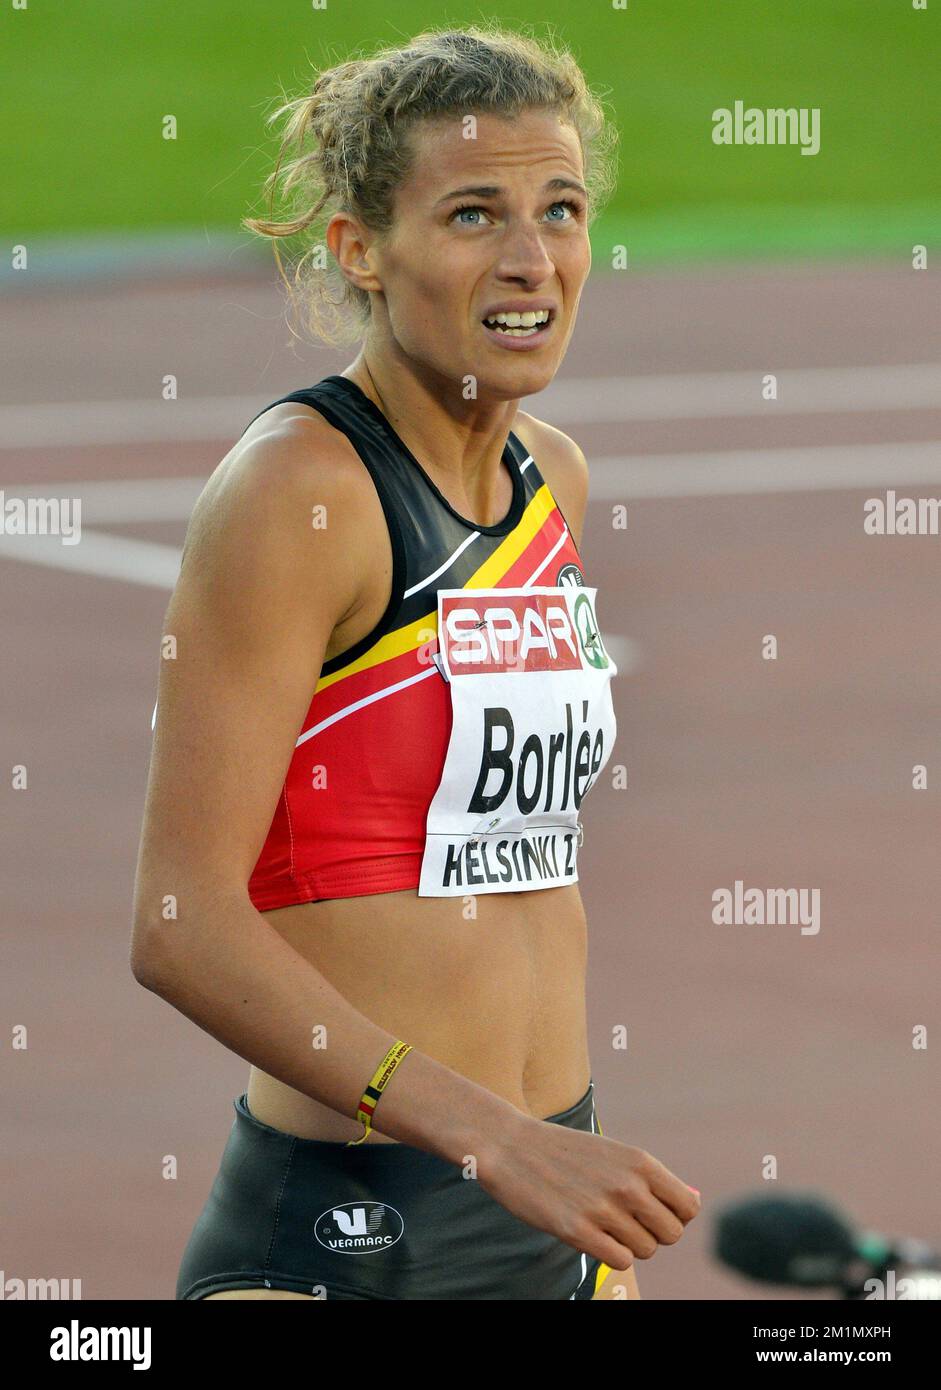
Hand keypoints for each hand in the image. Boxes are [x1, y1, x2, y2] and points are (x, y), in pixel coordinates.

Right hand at [476, 1112, 699, 1267]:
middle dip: (654, 1234)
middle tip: (628, 1222)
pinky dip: (612, 1254)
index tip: (655, 1213)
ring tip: (604, 1223)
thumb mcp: (614, 1153)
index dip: (675, 1216)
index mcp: (640, 1161)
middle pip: (671, 1234)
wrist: (512, 1147)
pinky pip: (621, 1261)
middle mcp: (627, 1185)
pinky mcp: (578, 1232)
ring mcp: (603, 1209)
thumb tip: (693, 1201)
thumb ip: (652, 1179)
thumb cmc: (567, 1152)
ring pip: (646, 1250)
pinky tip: (594, 1236)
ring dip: (629, 1243)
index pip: (688, 1207)